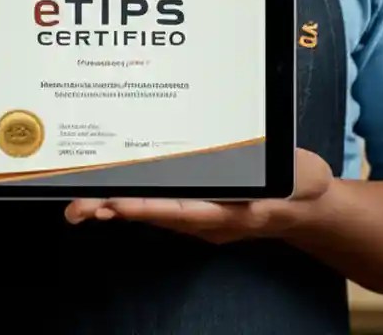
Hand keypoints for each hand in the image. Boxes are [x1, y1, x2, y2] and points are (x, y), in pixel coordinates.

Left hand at [64, 149, 333, 243]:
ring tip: (78, 206)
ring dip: (115, 207)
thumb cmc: (303, 188)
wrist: (304, 208)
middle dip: (116, 209)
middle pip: (156, 213)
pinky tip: (105, 198)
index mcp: (232, 213)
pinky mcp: (194, 206)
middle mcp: (208, 220)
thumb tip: (280, 163)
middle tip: (78, 208)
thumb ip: (290, 172)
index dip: (149, 206)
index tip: (117, 201)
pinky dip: (130, 200)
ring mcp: (199, 216)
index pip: (185, 209)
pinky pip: (157, 204)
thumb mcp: (305, 176)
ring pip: (152, 210)